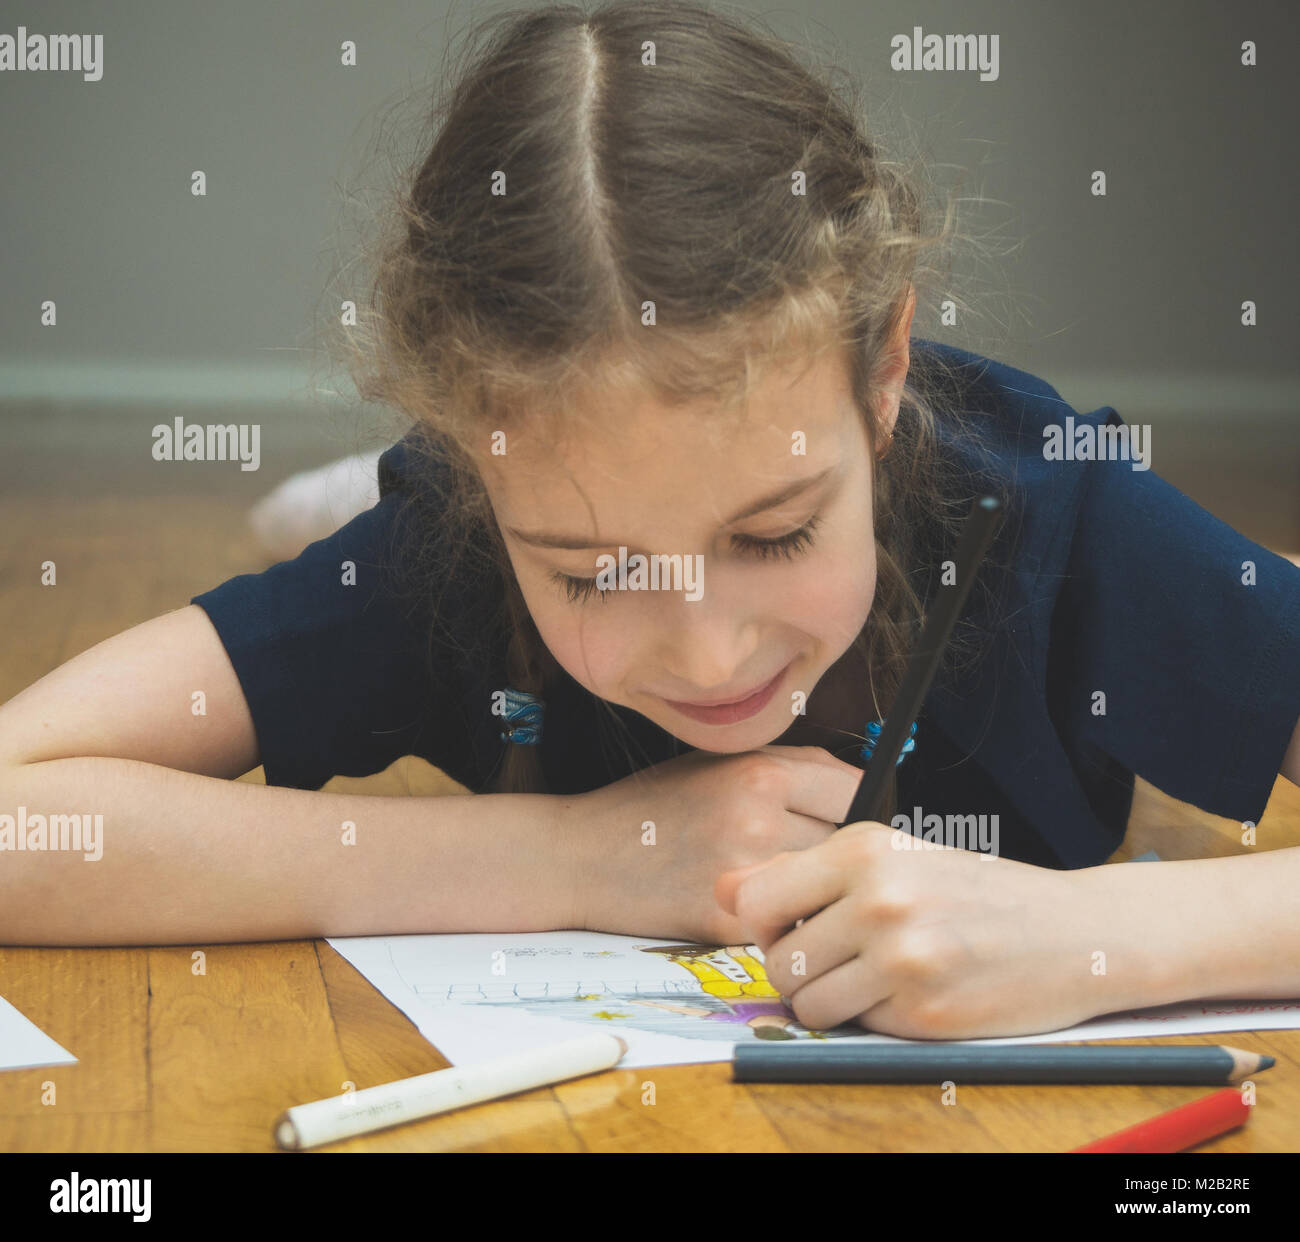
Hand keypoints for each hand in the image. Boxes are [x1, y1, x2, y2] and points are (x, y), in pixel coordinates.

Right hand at [569, 745, 861, 943]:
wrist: (582, 857)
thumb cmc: (651, 806)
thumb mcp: (716, 762)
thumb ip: (786, 767)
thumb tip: (856, 785)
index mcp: (759, 772)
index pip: (854, 789)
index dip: (850, 806)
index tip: (839, 819)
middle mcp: (758, 818)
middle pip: (843, 841)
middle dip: (830, 851)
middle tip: (799, 854)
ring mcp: (744, 872)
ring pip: (820, 887)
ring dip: (811, 890)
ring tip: (778, 882)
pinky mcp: (728, 921)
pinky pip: (785, 921)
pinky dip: (779, 920)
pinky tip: (751, 908)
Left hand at [715, 822, 1127, 1039]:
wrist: (1072, 929)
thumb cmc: (972, 891)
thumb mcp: (890, 859)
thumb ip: (801, 872)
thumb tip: (720, 888)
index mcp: (864, 847)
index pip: (754, 901)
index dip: (764, 925)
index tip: (795, 927)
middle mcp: (878, 897)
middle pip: (777, 959)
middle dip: (797, 969)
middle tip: (840, 958)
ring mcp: (903, 956)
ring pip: (806, 1002)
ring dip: (828, 1000)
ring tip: (872, 977)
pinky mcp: (925, 1010)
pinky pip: (854, 1027)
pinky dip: (871, 1018)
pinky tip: (909, 992)